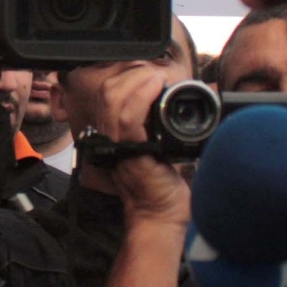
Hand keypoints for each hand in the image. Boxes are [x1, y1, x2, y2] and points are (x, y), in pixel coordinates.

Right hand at [88, 61, 189, 227]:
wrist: (162, 217)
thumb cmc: (162, 185)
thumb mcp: (156, 147)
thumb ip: (157, 125)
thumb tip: (178, 99)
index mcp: (112, 133)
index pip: (108, 92)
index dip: (126, 74)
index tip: (150, 70)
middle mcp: (108, 137)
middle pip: (107, 89)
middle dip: (132, 72)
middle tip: (157, 72)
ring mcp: (116, 145)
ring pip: (114, 98)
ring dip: (138, 80)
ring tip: (158, 77)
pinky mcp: (130, 154)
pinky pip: (128, 118)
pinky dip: (141, 96)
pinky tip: (156, 86)